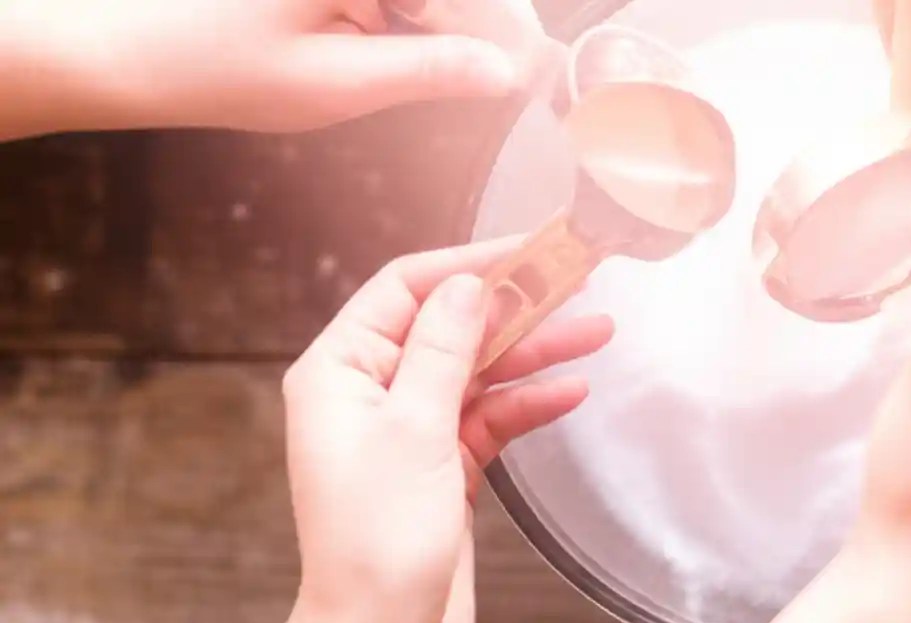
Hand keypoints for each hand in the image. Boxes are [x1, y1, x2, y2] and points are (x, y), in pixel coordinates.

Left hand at [0, 0, 522, 138]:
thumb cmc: (221, 68)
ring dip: (450, 23)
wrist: (137, 51)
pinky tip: (410, 48)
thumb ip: (428, 71)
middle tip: (512, 79)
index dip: (511, 27)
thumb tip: (506, 73)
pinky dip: (414, 17)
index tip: (539, 73)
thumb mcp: (336, 84)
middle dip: (487, 23)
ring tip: (470, 70)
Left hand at [179, 238, 612, 622]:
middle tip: (577, 282)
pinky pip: (489, 419)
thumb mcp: (415, 431)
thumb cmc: (375, 545)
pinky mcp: (440, 468)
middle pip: (450, 327)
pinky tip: (570, 388)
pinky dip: (528, 404)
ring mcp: (407, 431)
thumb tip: (469, 283)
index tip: (529, 248)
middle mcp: (370, 394)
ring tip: (596, 331)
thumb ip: (446, 350)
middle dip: (514, 307)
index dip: (470, 262)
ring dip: (534, 354)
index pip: (406, 289)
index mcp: (339, 372)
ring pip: (478, 373)